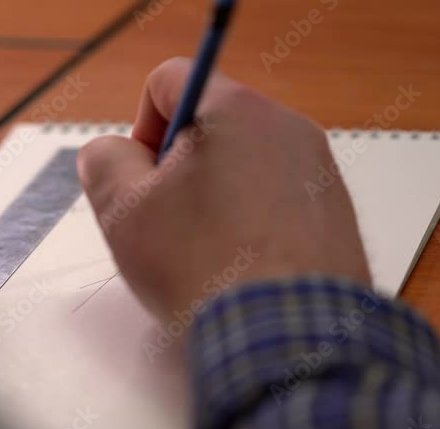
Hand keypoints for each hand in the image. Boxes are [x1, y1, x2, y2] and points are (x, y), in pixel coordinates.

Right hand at [77, 57, 369, 320]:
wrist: (287, 335)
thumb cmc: (202, 266)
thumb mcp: (123, 210)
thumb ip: (103, 161)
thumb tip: (114, 153)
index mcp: (235, 109)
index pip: (169, 81)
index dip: (140, 128)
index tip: (143, 183)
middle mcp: (288, 128)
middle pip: (210, 128)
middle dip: (178, 172)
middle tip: (166, 227)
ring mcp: (319, 172)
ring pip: (244, 169)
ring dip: (214, 203)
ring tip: (206, 258)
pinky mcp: (336, 217)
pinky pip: (277, 204)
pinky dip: (251, 228)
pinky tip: (241, 273)